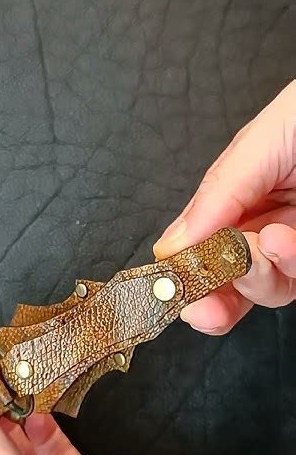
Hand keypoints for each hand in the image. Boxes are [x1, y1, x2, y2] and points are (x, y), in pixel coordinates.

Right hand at [154, 80, 295, 333]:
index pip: (200, 246)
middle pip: (230, 281)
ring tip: (266, 241)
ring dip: (257, 276)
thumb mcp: (259, 145)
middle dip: (214, 298)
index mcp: (240, 197)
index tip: (171, 290)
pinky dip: (287, 266)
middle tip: (204, 308)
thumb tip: (171, 246)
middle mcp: (266, 224)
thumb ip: (217, 195)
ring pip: (267, 288)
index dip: (184, 274)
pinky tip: (282, 242)